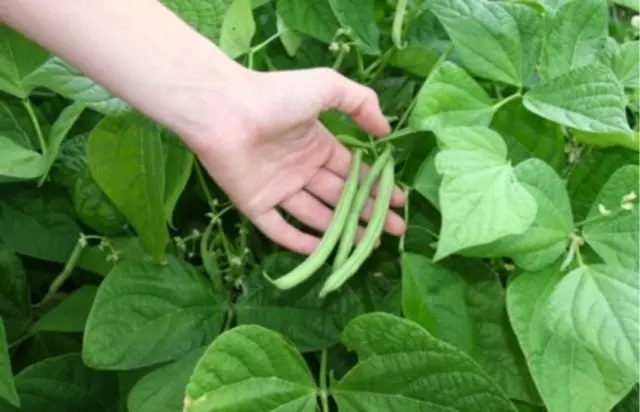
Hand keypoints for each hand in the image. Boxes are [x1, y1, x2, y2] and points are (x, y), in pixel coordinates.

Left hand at [188, 67, 406, 254]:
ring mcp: (277, 188)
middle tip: (394, 231)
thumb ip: (361, 102)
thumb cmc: (277, 96)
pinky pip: (279, 229)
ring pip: (315, 216)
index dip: (375, 187)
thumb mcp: (328, 87)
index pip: (351, 172)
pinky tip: (323, 252)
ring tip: (368, 246)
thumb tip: (386, 130)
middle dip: (367, 213)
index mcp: (316, 145)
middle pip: (338, 197)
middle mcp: (299, 169)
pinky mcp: (255, 205)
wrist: (226, 110)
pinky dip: (299, 242)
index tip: (399, 203)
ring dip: (341, 231)